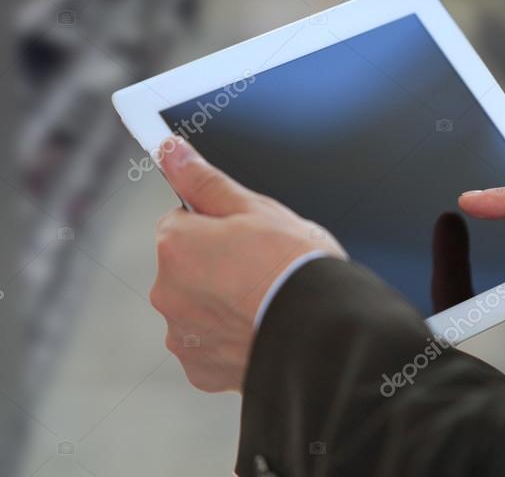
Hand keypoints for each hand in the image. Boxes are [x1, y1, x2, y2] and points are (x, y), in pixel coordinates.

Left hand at [150, 139, 344, 392]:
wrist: (322, 331)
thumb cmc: (292, 263)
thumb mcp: (254, 207)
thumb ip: (203, 179)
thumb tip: (169, 149)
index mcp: (175, 245)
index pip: (181, 221)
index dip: (216, 223)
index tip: (245, 232)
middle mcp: (166, 293)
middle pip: (187, 265)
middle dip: (215, 263)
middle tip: (261, 264)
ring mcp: (182, 336)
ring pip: (197, 306)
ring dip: (222, 301)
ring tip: (265, 298)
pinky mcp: (200, 370)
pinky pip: (209, 344)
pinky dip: (229, 336)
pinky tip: (260, 326)